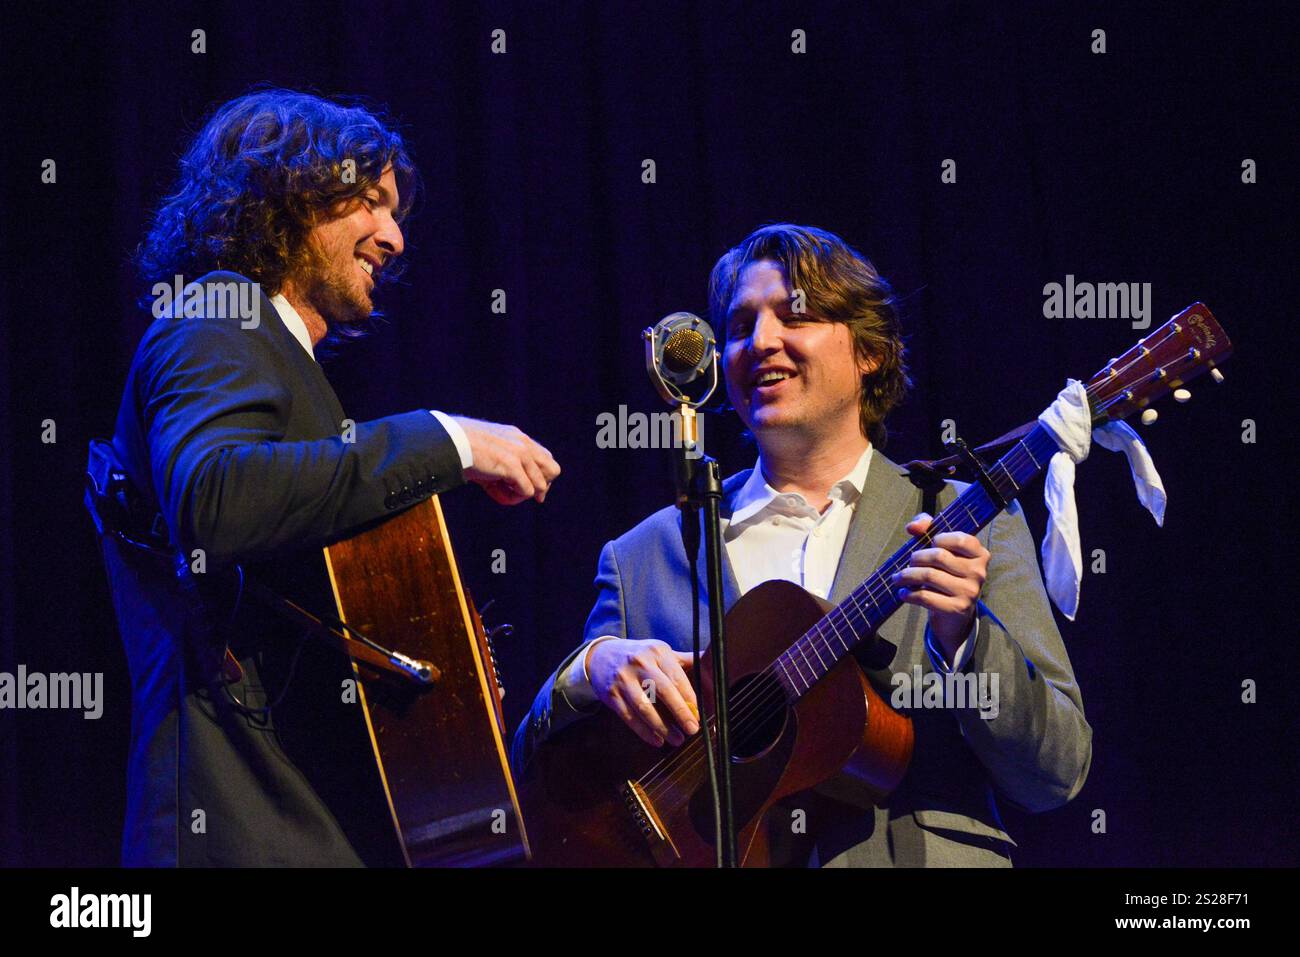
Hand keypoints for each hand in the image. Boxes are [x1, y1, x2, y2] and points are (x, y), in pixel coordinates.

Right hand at [452, 417, 560, 504]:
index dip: (540, 477)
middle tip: (519, 494)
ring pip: (540, 485)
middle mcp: (523, 444)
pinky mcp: (512, 465)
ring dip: (520, 496)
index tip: (527, 490)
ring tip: (499, 492)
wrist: (450, 442)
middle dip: (540, 486)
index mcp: (518, 438)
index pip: (545, 458)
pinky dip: (511, 498)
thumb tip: (516, 492)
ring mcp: (520, 454)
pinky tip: (493, 491)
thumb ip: (506, 469)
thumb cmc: (463, 450)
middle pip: (553, 470)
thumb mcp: (490, 456)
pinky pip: (526, 492)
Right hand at [585, 638, 699, 747]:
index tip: (698, 714)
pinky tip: (656, 740)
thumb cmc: (640, 656)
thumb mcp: (660, 652)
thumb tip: (713, 670)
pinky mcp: (611, 695)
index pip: (677, 677)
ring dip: (662, 727)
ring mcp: (623, 679)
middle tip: (692, 730)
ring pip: (644, 707)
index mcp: (657, 652)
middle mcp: (639, 663)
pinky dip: (644, 731)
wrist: (601, 656)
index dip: (689, 698)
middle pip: (662, 691)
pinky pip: (629, 716)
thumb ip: (685, 662)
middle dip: (680, 712)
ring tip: (677, 740)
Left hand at [894, 512, 989, 661]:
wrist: (955, 613)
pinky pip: (925, 597)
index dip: (938, 539)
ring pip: (929, 576)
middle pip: (938, 556)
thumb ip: (927, 528)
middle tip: (909, 563)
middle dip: (916, 558)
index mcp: (980, 554)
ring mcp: (970, 591)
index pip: (959, 539)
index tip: (929, 544)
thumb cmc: (946, 573)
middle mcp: (978, 572)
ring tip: (898, 578)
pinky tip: (903, 593)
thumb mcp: (942, 548)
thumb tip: (913, 527)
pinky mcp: (957, 608)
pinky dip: (909, 594)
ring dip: (907, 576)